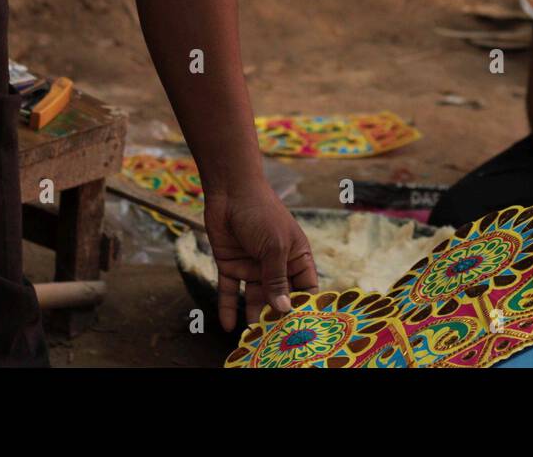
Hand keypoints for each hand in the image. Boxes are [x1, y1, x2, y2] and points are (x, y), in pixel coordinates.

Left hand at [205, 183, 317, 330]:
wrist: (230, 191)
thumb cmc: (261, 213)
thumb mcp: (274, 247)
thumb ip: (276, 280)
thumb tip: (284, 310)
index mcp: (297, 258)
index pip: (305, 290)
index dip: (304, 309)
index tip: (303, 331)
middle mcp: (276, 266)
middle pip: (279, 299)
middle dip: (277, 319)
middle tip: (274, 342)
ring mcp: (253, 267)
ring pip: (255, 300)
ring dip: (252, 318)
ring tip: (252, 340)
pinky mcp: (231, 266)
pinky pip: (231, 292)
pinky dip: (228, 308)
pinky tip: (227, 325)